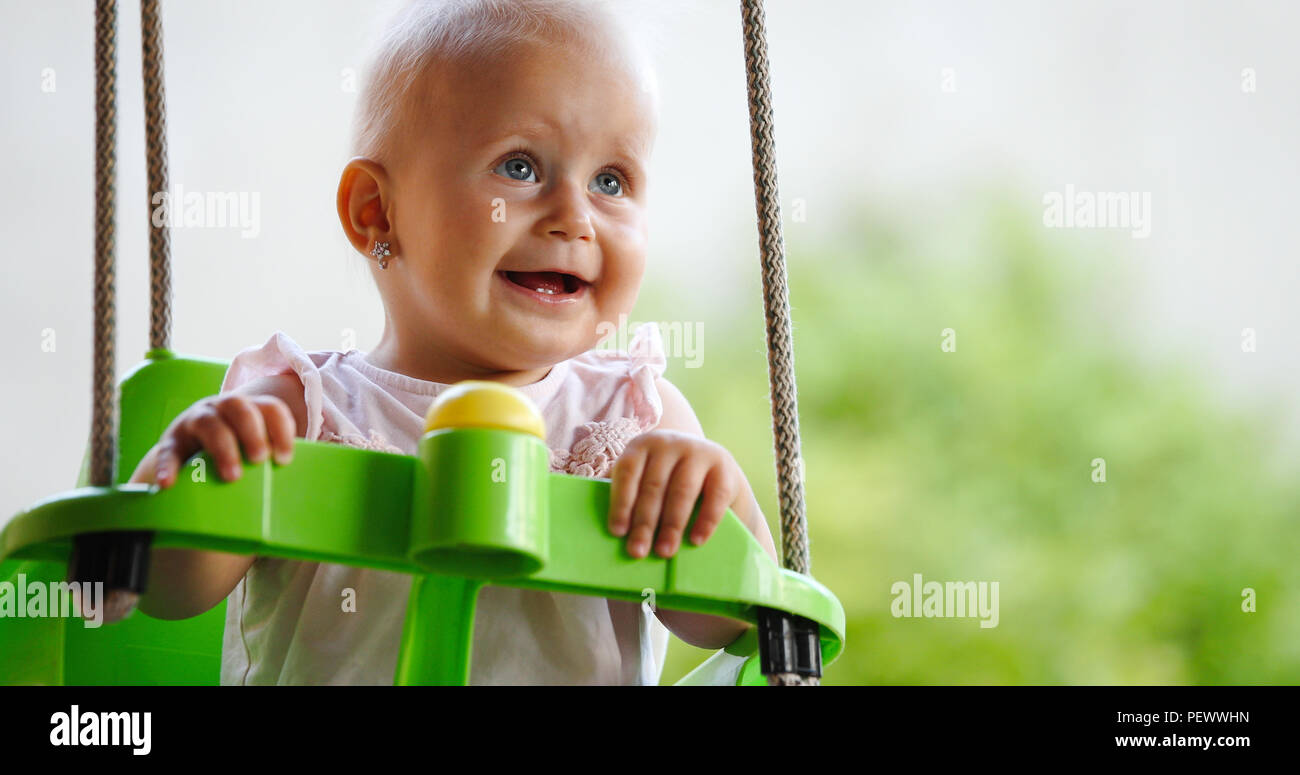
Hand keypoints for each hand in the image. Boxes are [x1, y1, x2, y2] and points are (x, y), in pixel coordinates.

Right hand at [139, 393, 296, 488]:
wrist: (188, 457)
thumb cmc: (235, 456)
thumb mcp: (252, 452)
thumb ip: (270, 463)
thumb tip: (296, 494)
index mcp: (249, 410)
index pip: (270, 409)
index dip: (281, 430)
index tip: (284, 460)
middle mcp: (222, 408)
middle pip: (240, 408)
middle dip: (253, 433)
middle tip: (260, 460)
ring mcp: (195, 421)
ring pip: (209, 423)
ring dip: (223, 448)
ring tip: (233, 477)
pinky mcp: (171, 441)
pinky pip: (168, 451)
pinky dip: (168, 466)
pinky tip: (168, 483)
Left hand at [608, 430, 740, 558]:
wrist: (714, 467)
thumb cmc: (668, 479)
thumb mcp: (645, 475)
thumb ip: (628, 494)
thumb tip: (615, 530)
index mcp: (643, 444)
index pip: (628, 472)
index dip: (621, 502)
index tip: (617, 532)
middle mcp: (670, 443)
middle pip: (654, 486)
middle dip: (644, 523)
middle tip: (637, 552)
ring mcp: (699, 452)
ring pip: (682, 491)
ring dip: (672, 525)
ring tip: (664, 552)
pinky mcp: (724, 467)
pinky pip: (715, 496)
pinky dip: (705, 521)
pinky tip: (695, 541)